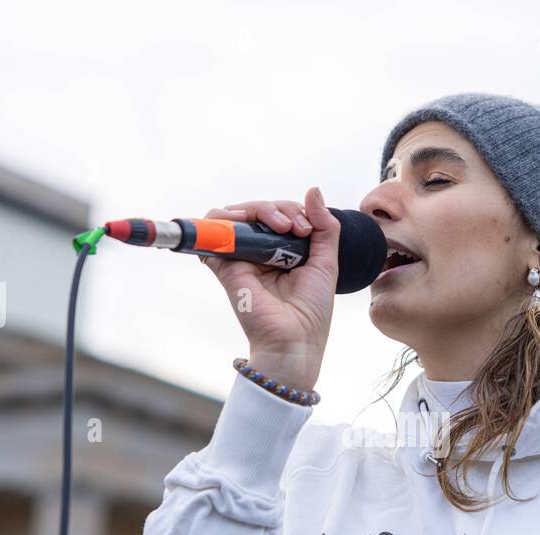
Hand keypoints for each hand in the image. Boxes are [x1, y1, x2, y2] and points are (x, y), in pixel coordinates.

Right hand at [200, 186, 338, 390]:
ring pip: (238, 215)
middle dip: (280, 209)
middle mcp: (260, 252)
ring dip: (258, 210)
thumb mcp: (327, 262)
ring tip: (279, 225)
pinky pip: (212, 232)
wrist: (295, 340)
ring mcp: (241, 258)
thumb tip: (313, 190)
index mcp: (283, 251)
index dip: (293, 211)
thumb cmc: (311, 310)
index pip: (280, 215)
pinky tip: (240, 220)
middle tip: (297, 228)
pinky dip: (220, 219)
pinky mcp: (226, 266)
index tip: (308, 230)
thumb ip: (324, 226)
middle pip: (259, 212)